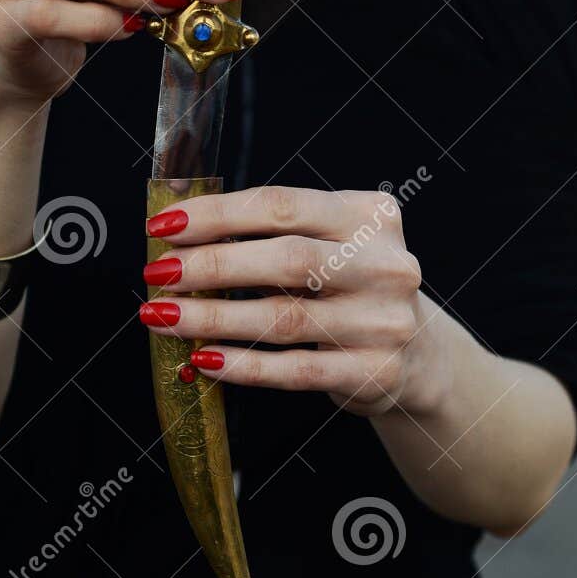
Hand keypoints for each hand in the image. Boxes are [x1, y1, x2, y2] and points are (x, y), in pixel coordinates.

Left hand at [139, 186, 445, 417]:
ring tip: (162, 316)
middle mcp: (385, 264)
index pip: (282, 205)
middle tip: (157, 273)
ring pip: (283, 318)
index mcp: (369, 215)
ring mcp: (384, 321)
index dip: (217, 214)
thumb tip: (177, 231)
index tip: (163, 226)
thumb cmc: (350, 287)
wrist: (419, 355)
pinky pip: (294, 370)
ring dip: (212, 318)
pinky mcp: (375, 373)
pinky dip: (243, 365)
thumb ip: (270, 233)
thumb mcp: (329, 244)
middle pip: (286, 259)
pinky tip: (203, 359)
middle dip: (210, 265)